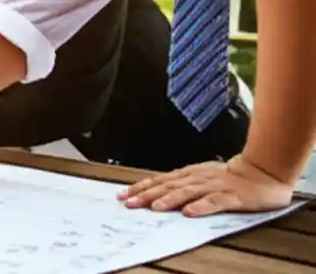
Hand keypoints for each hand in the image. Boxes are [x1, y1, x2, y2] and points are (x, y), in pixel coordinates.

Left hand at [118, 154, 294, 215]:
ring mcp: (214, 186)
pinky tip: (189, 212)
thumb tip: (154, 192)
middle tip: (128, 203)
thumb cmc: (229, 176)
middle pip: (168, 186)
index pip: (159, 180)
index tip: (122, 195)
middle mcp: (197, 178)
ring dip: (169, 199)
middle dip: (146, 194)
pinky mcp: (232, 196)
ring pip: (187, 192)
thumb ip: (180, 183)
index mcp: (189, 174)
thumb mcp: (200, 176)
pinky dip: (201, 206)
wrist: (262, 171)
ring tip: (154, 207)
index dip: (140, 187)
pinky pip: (214, 202)